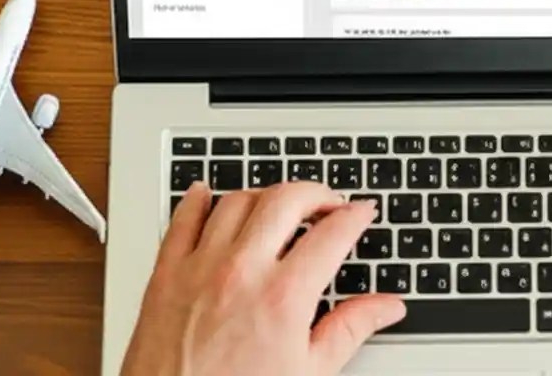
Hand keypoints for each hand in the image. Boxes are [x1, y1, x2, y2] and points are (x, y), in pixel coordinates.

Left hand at [120, 181, 405, 375]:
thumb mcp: (308, 373)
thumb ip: (350, 330)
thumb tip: (385, 308)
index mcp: (284, 296)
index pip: (332, 233)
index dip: (355, 215)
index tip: (362, 212)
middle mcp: (242, 271)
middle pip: (286, 200)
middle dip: (316, 193)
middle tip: (329, 204)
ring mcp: (200, 268)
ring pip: (237, 200)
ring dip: (265, 195)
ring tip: (280, 206)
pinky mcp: (166, 275)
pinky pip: (182, 219)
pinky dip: (197, 199)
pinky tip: (207, 194)